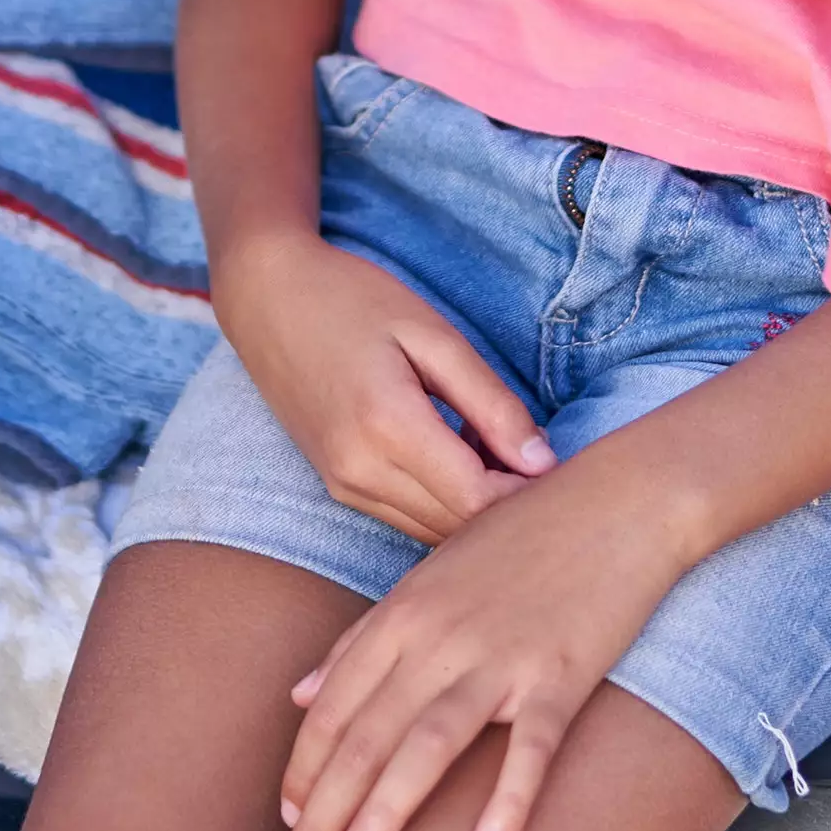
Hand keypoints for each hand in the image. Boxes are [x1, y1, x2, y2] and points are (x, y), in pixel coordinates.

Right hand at [220, 231, 556, 544]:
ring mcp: (344, 486)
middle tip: (546, 466)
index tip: (564, 467)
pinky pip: (408, 518)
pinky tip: (467, 463)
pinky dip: (446, 504)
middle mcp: (360, 471)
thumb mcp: (433, 335)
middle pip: (458, 528)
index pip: (478, 501)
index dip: (529, 497)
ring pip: (434, 533)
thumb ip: (490, 402)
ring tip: (508, 459)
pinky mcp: (339, 487)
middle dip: (510, 509)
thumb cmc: (354, 300)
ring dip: (477, 510)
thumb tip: (544, 464)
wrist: (267, 298)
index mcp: (388, 427)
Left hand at [278, 468, 690, 830]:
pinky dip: (509, 798)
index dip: (304, 770)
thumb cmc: (523, 537)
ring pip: (428, 743)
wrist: (620, 500)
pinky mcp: (563, 674)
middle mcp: (439, 638)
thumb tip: (300, 693)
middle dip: (324, 810)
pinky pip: (530, 746)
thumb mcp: (431, 575)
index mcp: (403, 614)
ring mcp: (501, 657)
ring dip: (387, 810)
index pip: (334, 707)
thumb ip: (363, 637)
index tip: (286, 825)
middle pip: (366, 735)